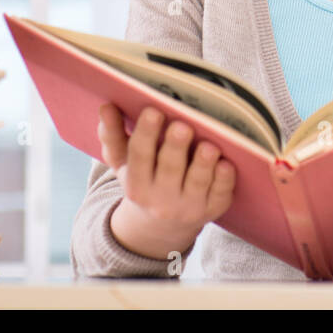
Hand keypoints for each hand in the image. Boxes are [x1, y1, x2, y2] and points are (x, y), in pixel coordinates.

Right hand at [97, 103, 236, 259]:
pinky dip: (224, 180)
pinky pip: (220, 195)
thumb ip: (112, 134)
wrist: (162, 225)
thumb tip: (106, 107)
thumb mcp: (122, 163)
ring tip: (209, 145)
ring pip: (197, 182)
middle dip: (176, 147)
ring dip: (203, 164)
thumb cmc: (143, 179)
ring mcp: (189, 206)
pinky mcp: (213, 209)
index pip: (139, 156)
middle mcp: (161, 199)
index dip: (146, 134)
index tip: (153, 111)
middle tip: (182, 126)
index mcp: (137, 184)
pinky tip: (226, 164)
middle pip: (170, 169)